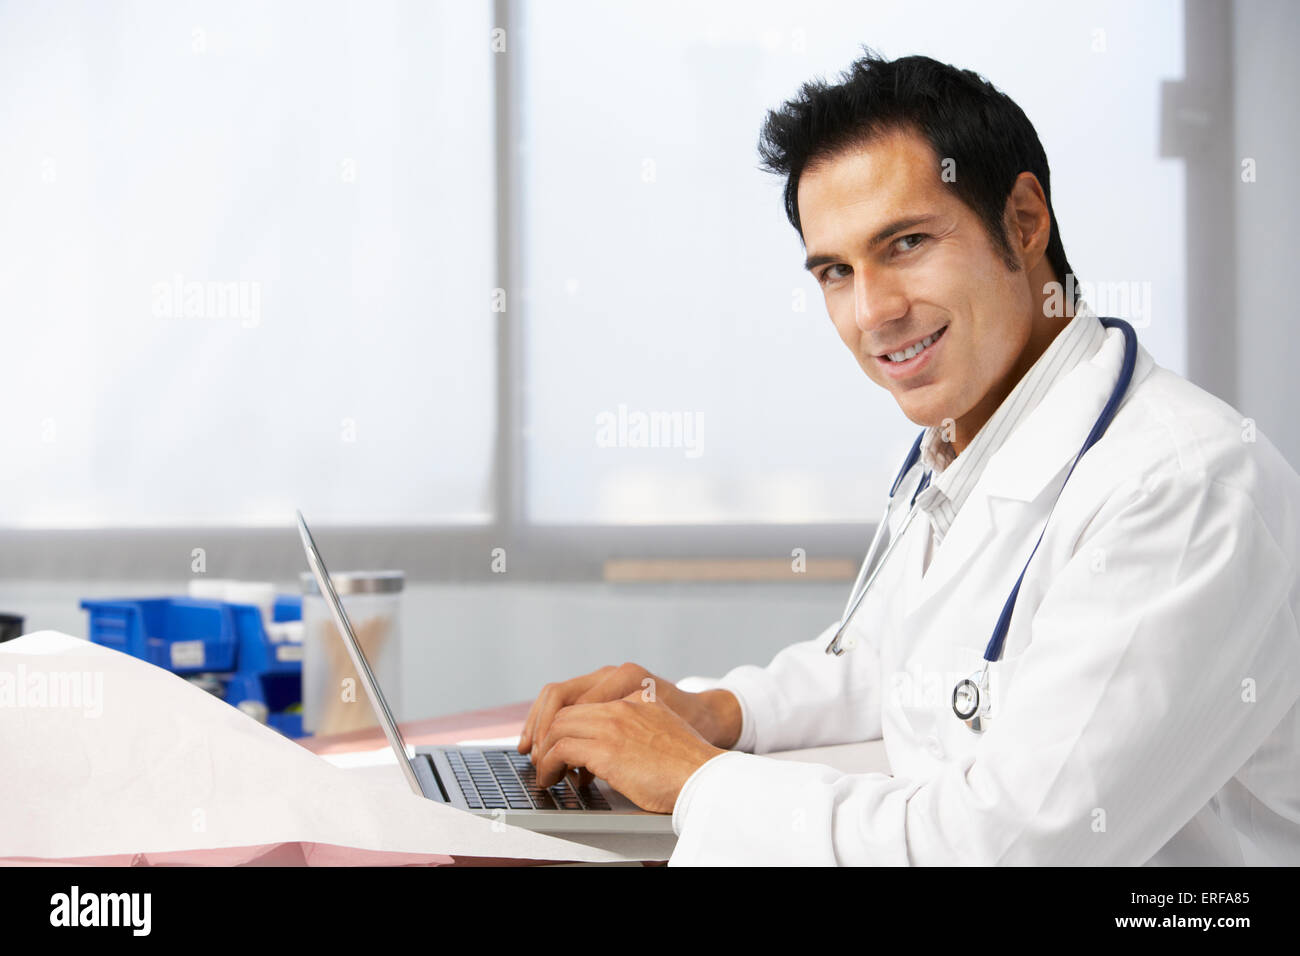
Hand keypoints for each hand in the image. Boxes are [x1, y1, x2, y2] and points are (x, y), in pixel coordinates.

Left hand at [533, 693, 726, 813]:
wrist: (706, 776)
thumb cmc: (688, 763)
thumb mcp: (663, 725)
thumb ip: (638, 722)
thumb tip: (611, 745)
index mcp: (634, 694)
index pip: (581, 695)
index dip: (558, 716)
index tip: (548, 737)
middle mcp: (621, 703)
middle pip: (563, 706)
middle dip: (544, 732)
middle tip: (540, 757)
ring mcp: (613, 723)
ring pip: (558, 726)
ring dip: (544, 751)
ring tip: (545, 772)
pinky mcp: (607, 748)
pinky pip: (560, 749)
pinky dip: (549, 765)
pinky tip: (552, 779)